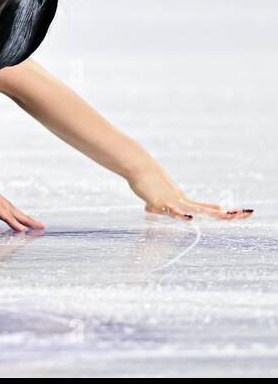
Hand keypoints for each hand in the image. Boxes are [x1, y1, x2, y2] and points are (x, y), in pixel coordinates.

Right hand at [127, 169, 253, 220]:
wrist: (138, 165)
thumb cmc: (144, 180)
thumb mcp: (151, 196)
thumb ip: (153, 205)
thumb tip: (148, 208)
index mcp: (182, 200)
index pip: (206, 207)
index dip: (220, 211)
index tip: (237, 213)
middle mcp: (181, 200)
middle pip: (207, 209)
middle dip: (226, 213)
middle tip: (246, 213)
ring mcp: (172, 200)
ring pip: (195, 209)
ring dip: (211, 213)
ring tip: (228, 215)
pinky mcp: (159, 200)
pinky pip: (171, 209)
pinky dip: (179, 214)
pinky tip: (188, 217)